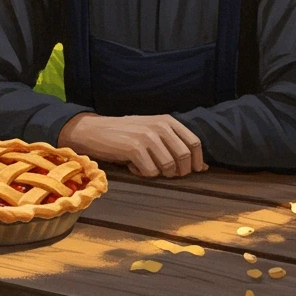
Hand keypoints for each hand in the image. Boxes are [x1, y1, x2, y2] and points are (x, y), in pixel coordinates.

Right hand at [57, 113, 206, 177]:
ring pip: (169, 167)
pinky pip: (151, 172)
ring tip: (144, 166)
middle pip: (184, 157)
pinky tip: (132, 167)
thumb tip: (203, 167)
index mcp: (167, 120)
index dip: (195, 162)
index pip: (194, 143)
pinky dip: (143, 175)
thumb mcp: (152, 132)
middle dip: (178, 172)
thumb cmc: (125, 134)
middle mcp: (159, 126)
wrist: (93, 130)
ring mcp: (147, 136)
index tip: (190, 172)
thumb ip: (176, 144)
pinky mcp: (134, 148)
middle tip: (163, 173)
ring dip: (159, 174)